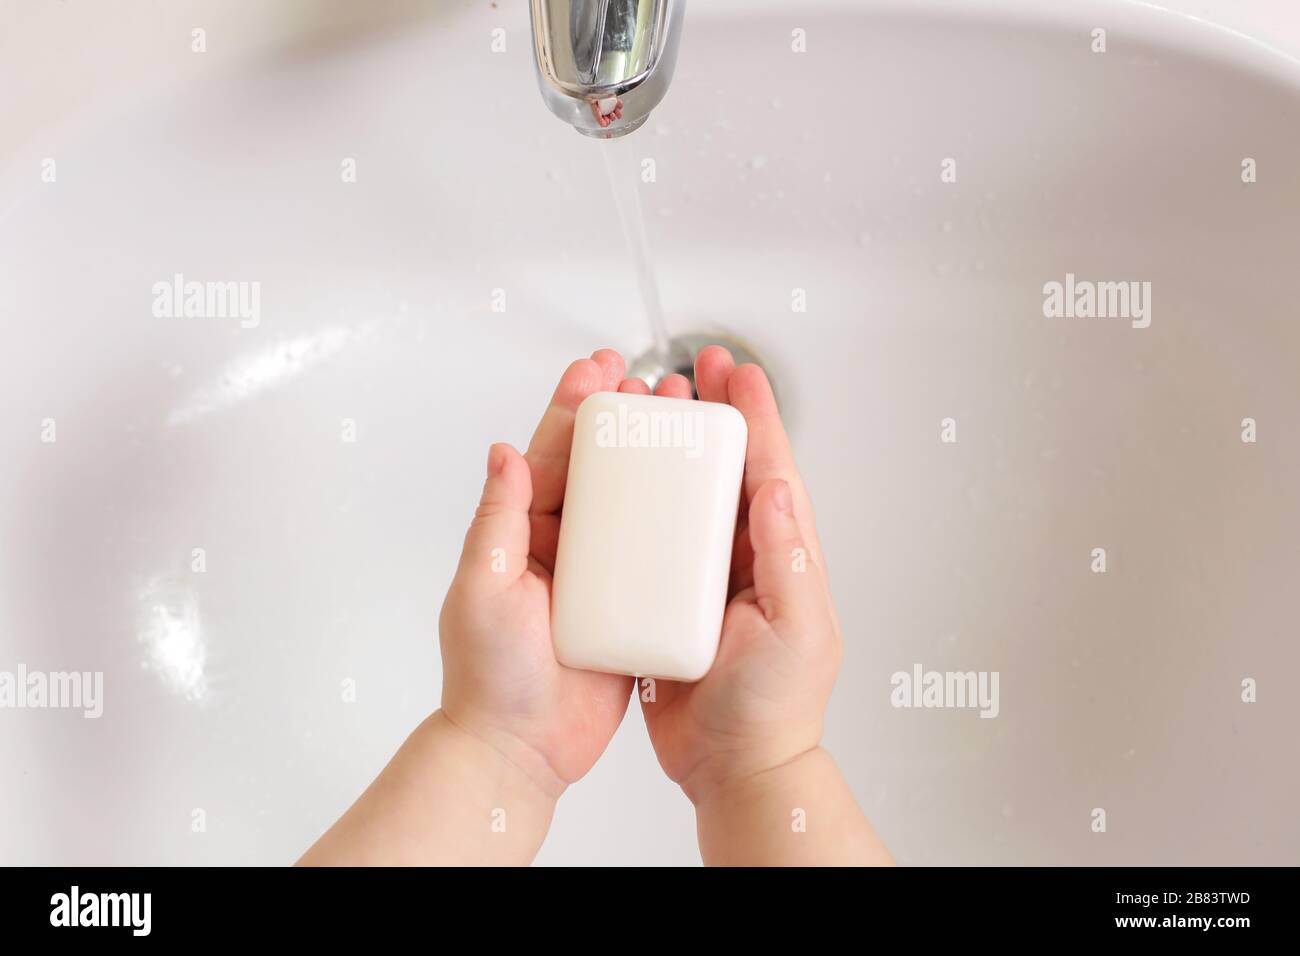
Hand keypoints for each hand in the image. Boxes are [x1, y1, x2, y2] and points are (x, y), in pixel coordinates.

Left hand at [438, 349, 638, 798]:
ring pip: (629, 508)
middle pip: (596, 471)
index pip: (550, 455)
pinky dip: (674, 527)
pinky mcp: (625, 611)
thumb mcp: (483, 586)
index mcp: (522, 535)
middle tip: (653, 383)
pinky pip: (652, 559)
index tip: (600, 368)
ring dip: (653, 466)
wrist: (519, 751)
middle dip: (622, 423)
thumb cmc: (488, 676)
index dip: (575, 408)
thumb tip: (505, 451)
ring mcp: (596, 579)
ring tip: (683, 425)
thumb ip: (497, 519)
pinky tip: (702, 502)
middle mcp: (560, 549)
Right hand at [638, 348, 843, 802]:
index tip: (736, 371)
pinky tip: (614, 488)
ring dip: (671, 451)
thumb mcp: (796, 630)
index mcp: (782, 555)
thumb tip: (774, 487)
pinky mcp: (670, 602)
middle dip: (713, 415)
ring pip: (687, 498)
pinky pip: (652, 544)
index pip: (769, 469)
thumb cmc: (774, 709)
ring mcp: (705, 578)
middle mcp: (744, 557)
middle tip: (692, 368)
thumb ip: (787, 558)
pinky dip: (636, 508)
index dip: (754, 416)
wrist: (733, 768)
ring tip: (650, 410)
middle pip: (726, 469)